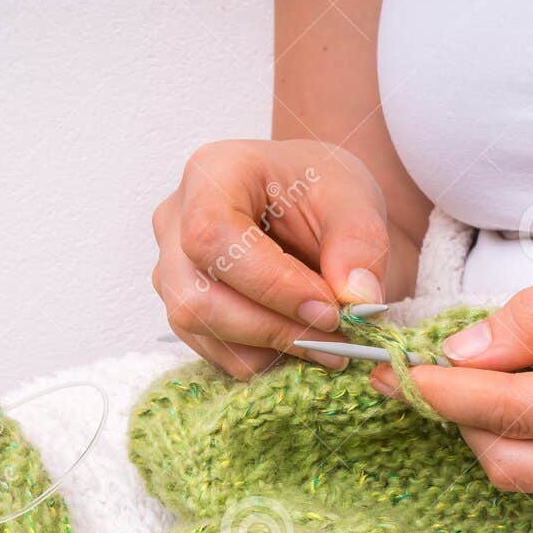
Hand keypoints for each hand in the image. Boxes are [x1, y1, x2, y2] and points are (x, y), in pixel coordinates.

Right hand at [152, 139, 392, 377]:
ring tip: (330, 343)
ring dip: (269, 348)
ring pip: (199, 331)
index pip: (213, 236)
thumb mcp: (356, 199)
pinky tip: (303, 340)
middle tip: (339, 338)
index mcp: (212, 174)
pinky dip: (263, 358)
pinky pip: (213, 351)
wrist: (311, 205)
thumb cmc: (322, 190)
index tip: (329, 309)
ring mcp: (172, 269)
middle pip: (195, 297)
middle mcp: (175, 222)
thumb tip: (358, 298)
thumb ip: (361, 243)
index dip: (270, 284)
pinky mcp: (185, 307)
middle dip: (272, 328)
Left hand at [370, 249, 532, 499]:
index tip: (388, 370)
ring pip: (526, 475)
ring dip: (491, 428)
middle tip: (431, 365)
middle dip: (456, 417)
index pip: (506, 411)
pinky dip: (532, 433)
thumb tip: (463, 352)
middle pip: (504, 461)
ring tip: (495, 368)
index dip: (437, 391)